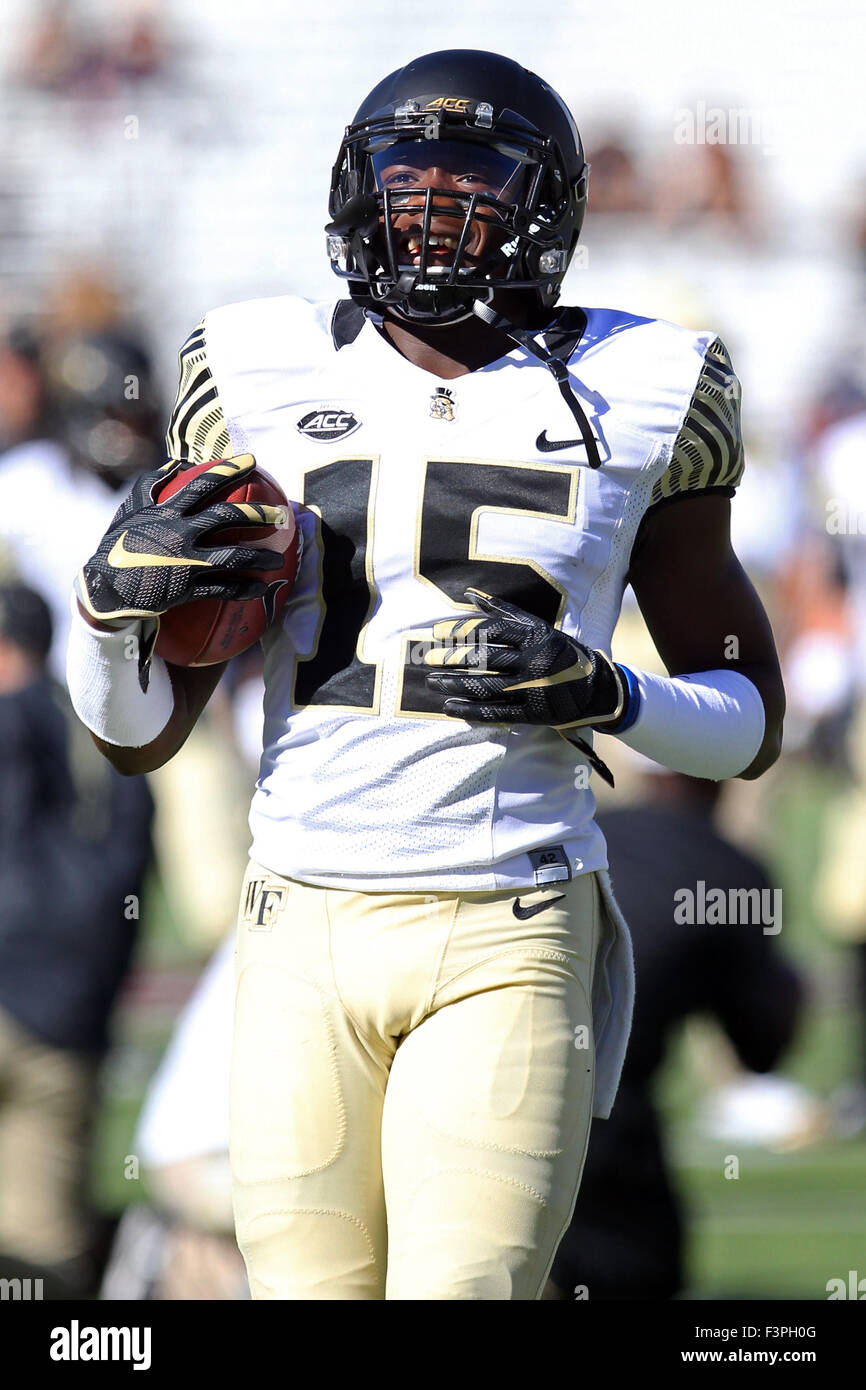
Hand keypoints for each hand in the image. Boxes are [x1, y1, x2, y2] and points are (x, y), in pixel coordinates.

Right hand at [76, 456, 286, 623]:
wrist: (104, 589)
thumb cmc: (117, 546)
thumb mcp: (129, 510)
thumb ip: (152, 485)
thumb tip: (177, 464)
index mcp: (167, 512)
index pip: (203, 483)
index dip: (229, 469)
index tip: (252, 460)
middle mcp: (180, 533)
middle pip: (227, 518)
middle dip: (258, 513)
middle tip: (281, 513)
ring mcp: (185, 562)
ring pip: (232, 556)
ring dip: (259, 557)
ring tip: (278, 558)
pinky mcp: (186, 589)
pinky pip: (222, 589)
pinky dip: (244, 589)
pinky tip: (261, 589)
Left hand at [424, 588, 626, 730]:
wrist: (597, 689)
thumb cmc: (562, 653)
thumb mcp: (540, 628)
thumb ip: (506, 613)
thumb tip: (472, 595)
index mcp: (536, 637)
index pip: (492, 631)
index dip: (462, 631)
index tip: (438, 632)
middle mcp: (534, 662)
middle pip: (485, 660)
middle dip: (451, 659)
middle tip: (428, 659)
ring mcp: (533, 689)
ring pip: (486, 687)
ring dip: (454, 685)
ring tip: (431, 682)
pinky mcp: (533, 714)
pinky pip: (496, 713)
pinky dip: (470, 710)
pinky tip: (449, 706)